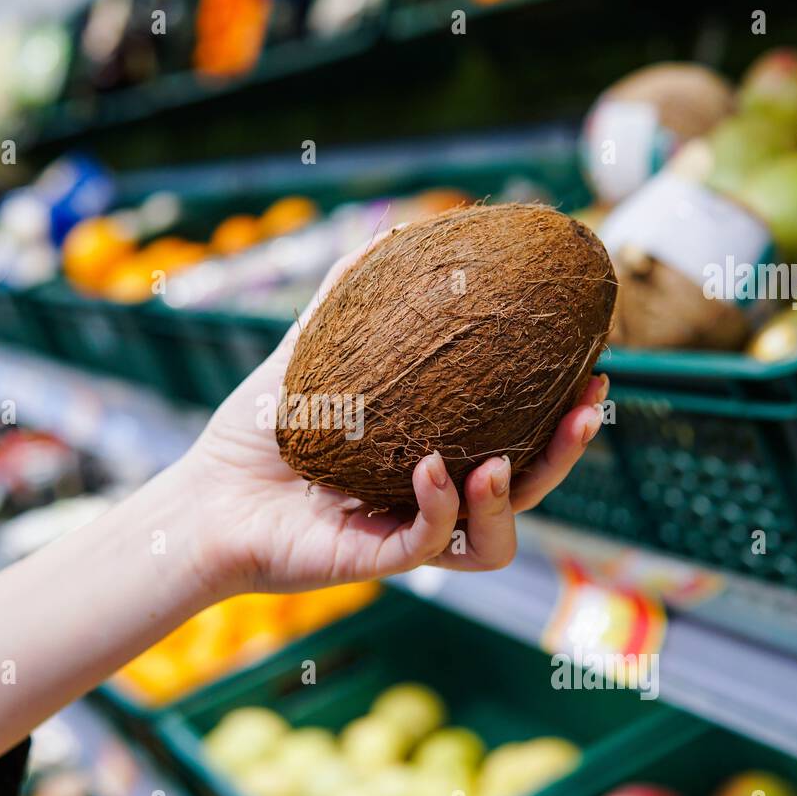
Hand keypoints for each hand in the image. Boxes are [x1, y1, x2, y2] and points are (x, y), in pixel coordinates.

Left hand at [180, 240, 608, 597]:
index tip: (591, 366)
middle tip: (588, 402)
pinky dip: (441, 507)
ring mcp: (409, 534)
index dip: (559, 412)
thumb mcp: (308, 353)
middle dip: (566, 452)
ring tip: (504, 461)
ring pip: (496, 537)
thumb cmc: (255, 430)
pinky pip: (432, 542)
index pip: (515, 439)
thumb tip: (392, 235)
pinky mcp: (380, 561)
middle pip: (526, 488)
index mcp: (431, 457)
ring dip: (514, 498)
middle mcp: (432, 500)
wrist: (206, 493)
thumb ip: (345, 299)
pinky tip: (434, 469)